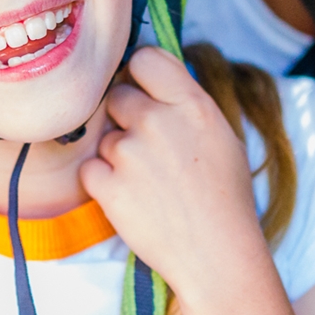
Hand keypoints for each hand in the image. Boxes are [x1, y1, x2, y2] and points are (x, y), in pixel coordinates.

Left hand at [78, 48, 272, 305]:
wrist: (217, 256)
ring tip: (149, 183)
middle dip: (126, 117)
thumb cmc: (224, 198)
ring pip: (104, 136)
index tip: (144, 92)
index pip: (145, 58)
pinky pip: (89, 168)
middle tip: (149, 149)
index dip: (140, 75)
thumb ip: (185, 103)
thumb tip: (151, 79)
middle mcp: (158, 121)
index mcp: (192, 104)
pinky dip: (103, 182)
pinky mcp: (108, 186)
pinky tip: (132, 199)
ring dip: (117, 155)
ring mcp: (129, 154)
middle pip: (117, 95)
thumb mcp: (222, 136)